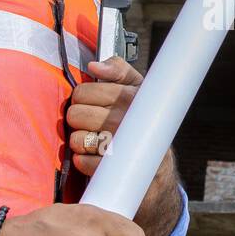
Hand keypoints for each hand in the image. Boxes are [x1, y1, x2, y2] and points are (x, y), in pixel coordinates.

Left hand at [67, 56, 167, 178]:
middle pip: (75, 114)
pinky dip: (84, 161)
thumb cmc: (142, 120)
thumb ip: (117, 70)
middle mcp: (125, 119)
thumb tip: (94, 67)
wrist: (159, 165)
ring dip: (81, 142)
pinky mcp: (112, 168)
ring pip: (76, 139)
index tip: (91, 103)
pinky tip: (97, 157)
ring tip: (95, 140)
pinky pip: (81, 161)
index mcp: (129, 96)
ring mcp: (119, 144)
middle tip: (92, 123)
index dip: (81, 98)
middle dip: (79, 120)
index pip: (82, 92)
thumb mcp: (137, 88)